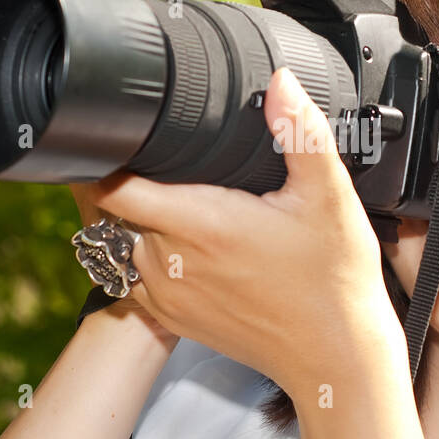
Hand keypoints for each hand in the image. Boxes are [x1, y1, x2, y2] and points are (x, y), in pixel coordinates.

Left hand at [85, 67, 407, 399]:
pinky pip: (128, 274)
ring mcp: (166, 295)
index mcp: (200, 225)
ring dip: (123, 215)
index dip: (104, 155)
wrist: (334, 357)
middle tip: (141, 151)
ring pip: (112, 242)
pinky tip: (171, 234)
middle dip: (114, 177)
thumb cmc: (333, 281)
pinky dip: (135, 250)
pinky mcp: (171, 317)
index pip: (110, 186)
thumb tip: (280, 81)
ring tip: (154, 187)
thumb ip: (301, 131)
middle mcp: (171, 263)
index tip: (123, 134)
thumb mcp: (329, 196)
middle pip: (105, 209)